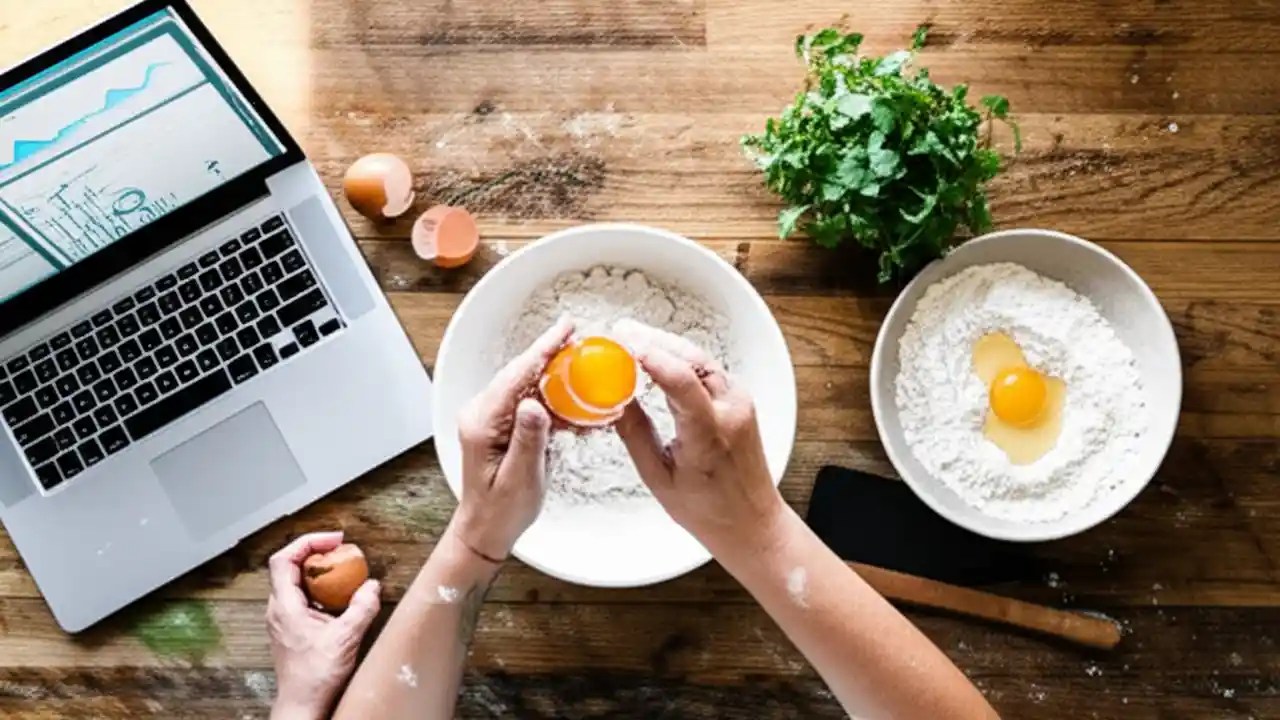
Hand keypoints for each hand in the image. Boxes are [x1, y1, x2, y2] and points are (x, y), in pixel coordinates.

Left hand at [267, 531, 380, 719]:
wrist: (303, 704)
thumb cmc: (315, 677)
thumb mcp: (346, 638)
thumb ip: (361, 608)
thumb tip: (372, 585)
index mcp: (285, 606)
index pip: (283, 559)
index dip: (308, 542)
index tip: (333, 540)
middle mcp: (279, 609)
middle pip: (289, 566)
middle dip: (316, 553)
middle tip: (341, 550)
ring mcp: (283, 619)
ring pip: (296, 581)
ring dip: (319, 571)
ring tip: (343, 570)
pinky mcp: (292, 628)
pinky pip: (303, 597)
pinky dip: (320, 589)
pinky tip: (340, 597)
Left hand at [453, 318, 573, 562]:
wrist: (486, 529)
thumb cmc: (500, 510)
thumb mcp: (521, 478)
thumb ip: (529, 439)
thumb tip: (535, 404)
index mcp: (482, 423)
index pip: (516, 376)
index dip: (543, 349)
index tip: (566, 328)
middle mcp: (482, 414)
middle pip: (521, 373)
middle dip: (553, 355)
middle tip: (581, 339)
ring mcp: (490, 418)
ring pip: (527, 385)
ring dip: (557, 380)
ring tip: (585, 371)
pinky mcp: (502, 425)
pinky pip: (529, 402)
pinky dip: (554, 401)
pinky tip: (575, 406)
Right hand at [613, 323, 784, 552]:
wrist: (752, 522)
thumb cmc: (709, 510)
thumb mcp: (658, 477)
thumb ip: (635, 434)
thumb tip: (613, 400)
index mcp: (709, 434)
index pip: (683, 381)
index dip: (652, 356)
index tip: (624, 342)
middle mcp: (731, 411)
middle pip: (692, 359)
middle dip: (654, 340)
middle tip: (621, 332)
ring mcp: (740, 402)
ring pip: (701, 359)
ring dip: (667, 346)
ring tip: (634, 340)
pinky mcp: (741, 400)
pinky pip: (709, 370)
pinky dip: (682, 359)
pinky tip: (660, 358)